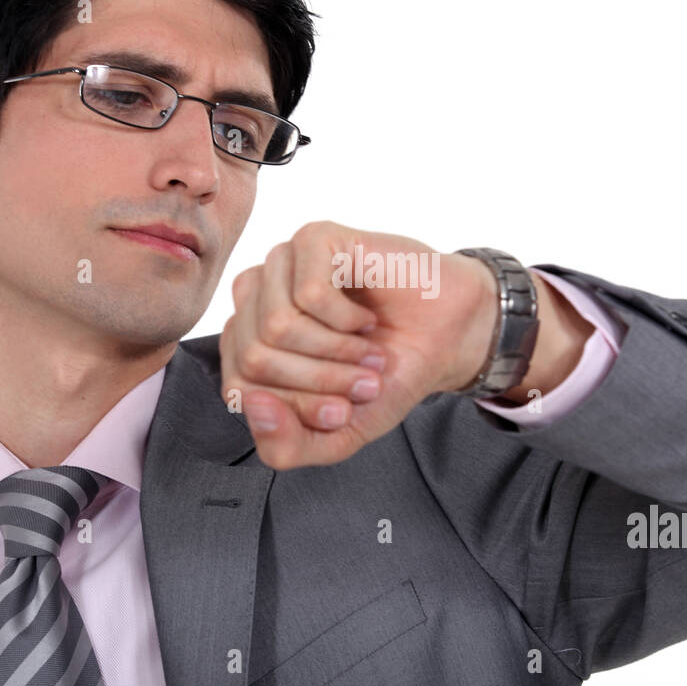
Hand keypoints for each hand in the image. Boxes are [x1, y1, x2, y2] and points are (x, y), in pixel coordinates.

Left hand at [219, 220, 498, 469]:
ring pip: (277, 325)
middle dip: (319, 381)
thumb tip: (254, 407)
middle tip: (364, 382)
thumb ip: (286, 446)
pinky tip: (365, 318)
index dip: (295, 409)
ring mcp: (281, 265)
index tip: (341, 412)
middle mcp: (256, 299)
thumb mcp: (336, 432)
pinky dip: (347, 320)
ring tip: (369, 351)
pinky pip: (309, 295)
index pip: (239, 388)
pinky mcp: (314, 239)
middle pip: (255, 357)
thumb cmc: (388, 375)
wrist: (447, 337)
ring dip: (336, 352)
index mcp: (248, 342)